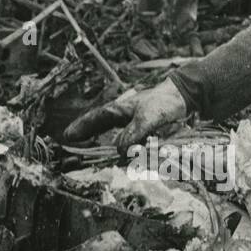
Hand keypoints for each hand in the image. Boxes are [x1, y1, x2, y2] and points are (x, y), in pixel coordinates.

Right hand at [62, 79, 187, 153]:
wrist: (183, 98)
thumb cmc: (163, 103)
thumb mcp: (147, 118)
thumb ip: (132, 134)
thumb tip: (119, 151)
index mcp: (118, 109)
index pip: (94, 119)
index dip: (80, 128)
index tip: (67, 135)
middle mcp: (122, 115)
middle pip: (98, 125)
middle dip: (85, 133)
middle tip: (70, 141)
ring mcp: (132, 121)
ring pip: (111, 132)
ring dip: (101, 139)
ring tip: (88, 147)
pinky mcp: (142, 128)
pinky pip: (126, 139)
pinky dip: (120, 146)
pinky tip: (119, 153)